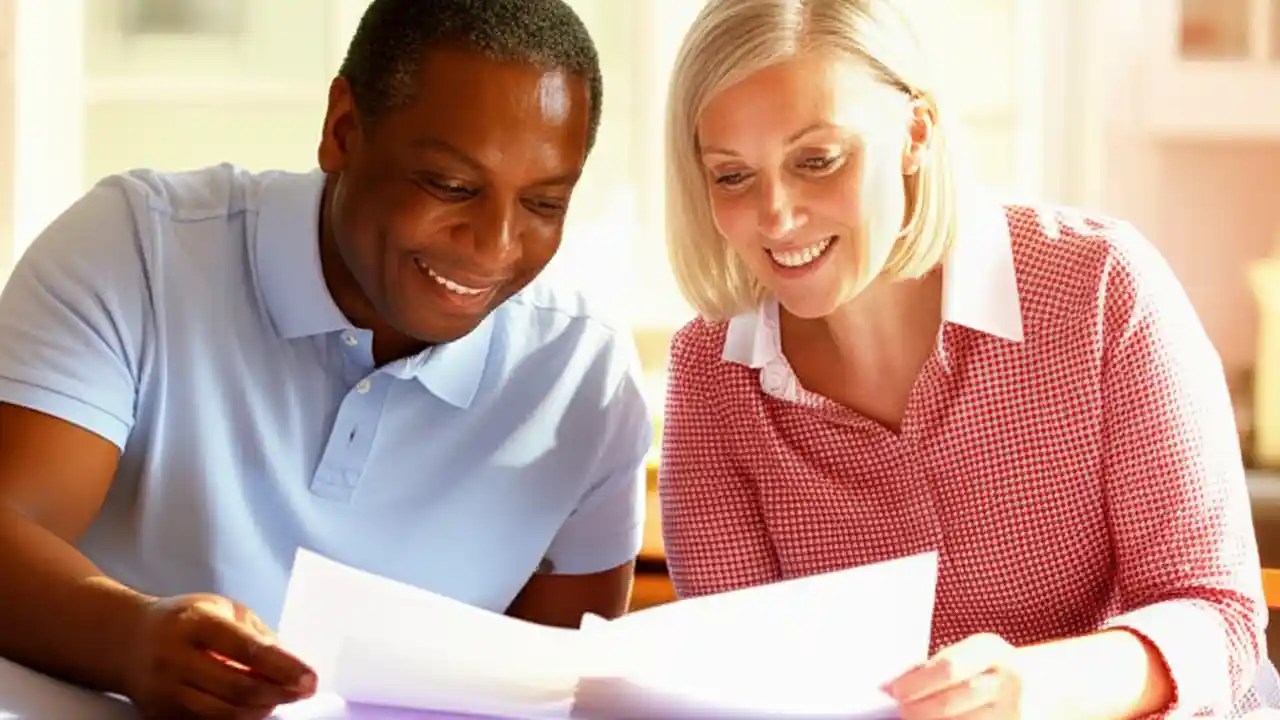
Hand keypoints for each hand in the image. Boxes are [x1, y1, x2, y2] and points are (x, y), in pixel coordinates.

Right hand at [122, 593, 316, 719]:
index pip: (246, 649)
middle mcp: (175, 659)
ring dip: (261, 709)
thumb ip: (255, 632)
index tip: (310, 678)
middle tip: (304, 691)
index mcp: (195, 624)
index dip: (283, 667)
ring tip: (281, 698)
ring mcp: (165, 691)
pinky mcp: (160, 715)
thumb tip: (289, 663)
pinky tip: (255, 707)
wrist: (126, 640)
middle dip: (279, 693)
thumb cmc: (186, 620)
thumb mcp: (221, 608)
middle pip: (237, 688)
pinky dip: (238, 718)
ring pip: (223, 713)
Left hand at [883, 633, 1027, 718]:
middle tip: (901, 712)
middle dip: (918, 710)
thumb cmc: (998, 666)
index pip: (947, 669)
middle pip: (950, 703)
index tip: (892, 692)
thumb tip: (890, 686)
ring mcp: (1018, 711)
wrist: (1055, 683)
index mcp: (991, 650)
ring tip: (917, 719)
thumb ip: (936, 665)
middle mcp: (1008, 680)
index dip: (914, 684)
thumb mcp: (974, 653)